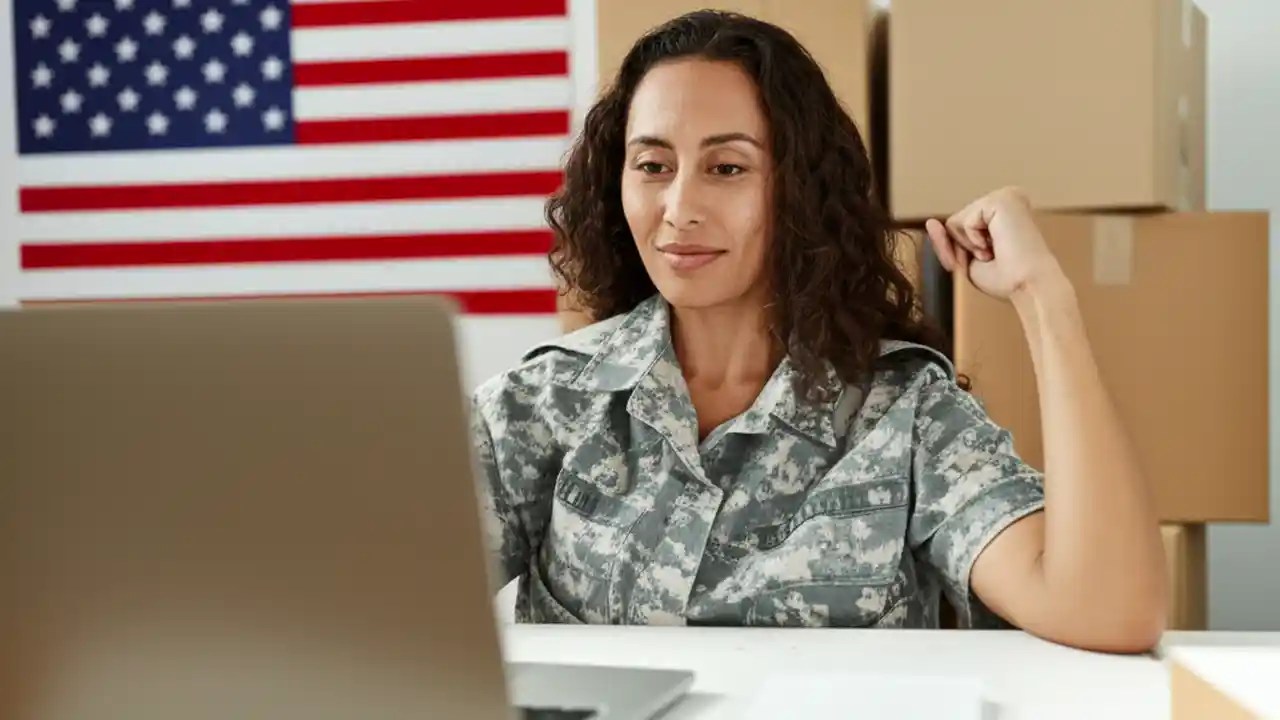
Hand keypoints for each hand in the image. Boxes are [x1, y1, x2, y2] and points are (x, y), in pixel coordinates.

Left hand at [925, 187, 1066, 301]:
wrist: (1027, 285)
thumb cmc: (1005, 279)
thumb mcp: (966, 259)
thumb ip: (947, 240)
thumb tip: (931, 221)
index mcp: (1001, 212)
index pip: (959, 227)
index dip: (962, 251)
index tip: (987, 261)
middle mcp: (1004, 199)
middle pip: (954, 224)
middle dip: (962, 250)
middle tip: (990, 259)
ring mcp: (1003, 196)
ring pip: (953, 223)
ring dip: (968, 246)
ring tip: (994, 252)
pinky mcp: (1000, 200)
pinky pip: (960, 222)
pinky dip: (972, 241)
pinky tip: (995, 245)